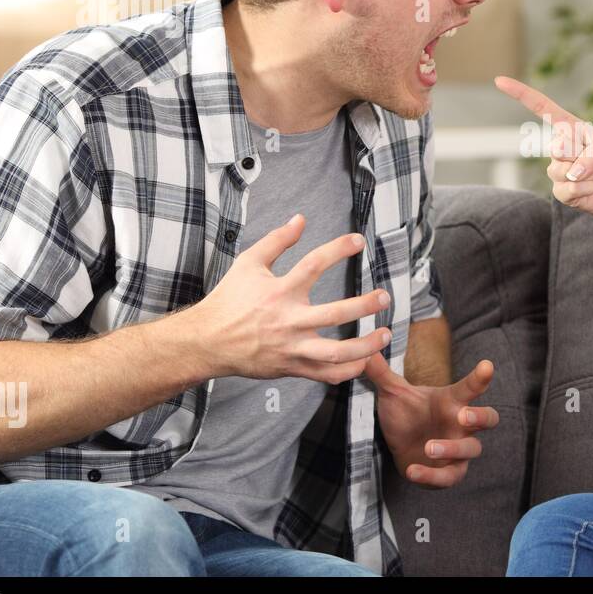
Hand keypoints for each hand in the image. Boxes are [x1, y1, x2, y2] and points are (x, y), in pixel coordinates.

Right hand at [185, 214, 391, 382]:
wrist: (206, 342)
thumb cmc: (228, 300)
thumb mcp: (248, 263)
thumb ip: (276, 240)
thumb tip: (300, 219)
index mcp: (278, 292)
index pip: (313, 265)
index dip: (338, 249)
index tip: (359, 240)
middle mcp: (288, 320)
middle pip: (334, 314)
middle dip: (364, 306)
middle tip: (384, 297)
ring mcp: (291, 347)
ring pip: (335, 353)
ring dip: (365, 345)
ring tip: (385, 334)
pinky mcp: (292, 367)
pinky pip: (326, 375)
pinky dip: (348, 370)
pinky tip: (364, 359)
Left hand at [364, 352, 498, 488]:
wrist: (400, 448)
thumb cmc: (407, 415)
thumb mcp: (393, 393)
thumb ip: (382, 374)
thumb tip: (367, 352)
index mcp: (451, 401)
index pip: (470, 388)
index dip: (480, 378)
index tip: (486, 366)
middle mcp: (461, 424)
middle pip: (488, 418)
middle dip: (480, 416)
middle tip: (463, 416)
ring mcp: (459, 449)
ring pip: (472, 448)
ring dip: (452, 448)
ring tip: (428, 447)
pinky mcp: (450, 472)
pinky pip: (450, 477)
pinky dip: (432, 476)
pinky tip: (413, 471)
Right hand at [494, 75, 592, 222]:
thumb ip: (592, 155)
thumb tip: (572, 173)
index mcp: (571, 128)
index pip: (542, 108)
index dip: (521, 94)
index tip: (499, 81)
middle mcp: (561, 147)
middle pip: (556, 147)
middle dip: (580, 155)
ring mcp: (559, 170)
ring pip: (558, 170)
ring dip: (584, 174)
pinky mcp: (562, 192)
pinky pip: (564, 190)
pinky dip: (583, 190)